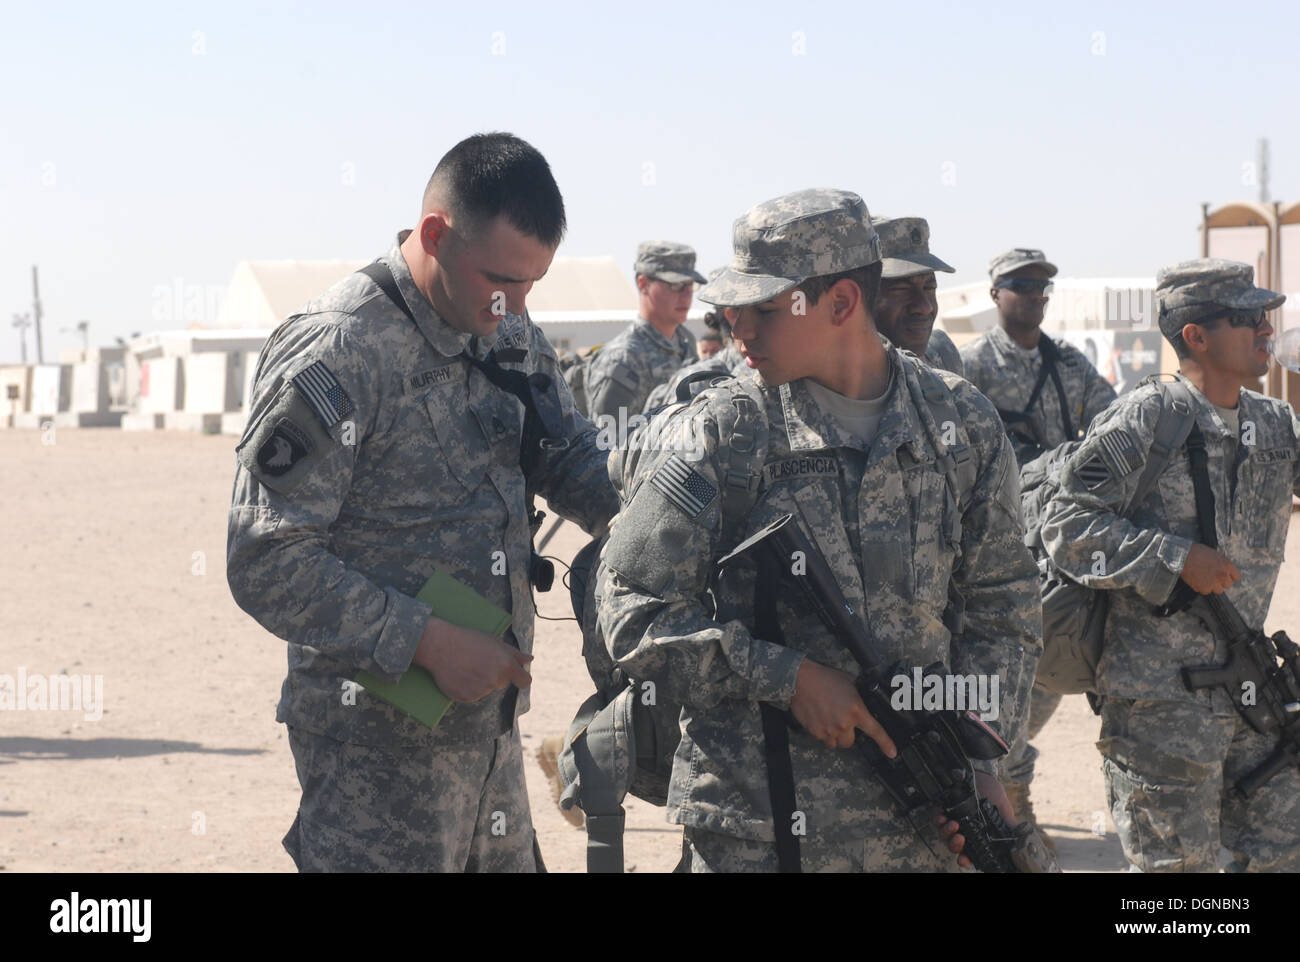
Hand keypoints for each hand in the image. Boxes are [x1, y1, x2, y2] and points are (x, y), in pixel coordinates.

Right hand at [411, 616, 532, 702]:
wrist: (441, 646)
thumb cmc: (469, 640)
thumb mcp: (494, 642)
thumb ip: (514, 654)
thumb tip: (530, 659)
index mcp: (506, 665)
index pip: (524, 681)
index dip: (521, 678)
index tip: (518, 678)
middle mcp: (495, 680)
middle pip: (503, 683)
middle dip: (495, 675)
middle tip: (479, 662)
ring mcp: (481, 690)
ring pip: (487, 689)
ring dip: (480, 682)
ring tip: (467, 667)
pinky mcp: (467, 697)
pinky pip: (473, 695)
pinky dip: (468, 688)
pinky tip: (460, 675)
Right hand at [789, 659, 896, 757]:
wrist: (801, 680)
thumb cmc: (824, 678)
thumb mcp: (850, 683)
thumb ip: (859, 696)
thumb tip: (867, 701)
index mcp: (856, 710)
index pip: (875, 730)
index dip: (885, 743)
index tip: (892, 753)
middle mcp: (844, 724)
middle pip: (850, 742)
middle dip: (847, 734)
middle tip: (840, 721)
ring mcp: (829, 730)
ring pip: (836, 743)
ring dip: (834, 736)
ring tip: (828, 719)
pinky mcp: (815, 732)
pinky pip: (822, 739)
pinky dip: (822, 733)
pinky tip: (818, 718)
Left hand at [934, 772, 1014, 869]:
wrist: (980, 770)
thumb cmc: (991, 790)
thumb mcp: (1002, 807)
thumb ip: (1008, 823)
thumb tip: (1019, 838)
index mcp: (978, 832)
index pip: (970, 851)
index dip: (966, 858)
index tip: (964, 859)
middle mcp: (963, 828)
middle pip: (953, 845)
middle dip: (955, 845)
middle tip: (960, 838)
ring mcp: (952, 818)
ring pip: (943, 833)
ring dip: (946, 832)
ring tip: (953, 824)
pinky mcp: (943, 807)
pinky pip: (936, 817)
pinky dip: (937, 818)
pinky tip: (942, 815)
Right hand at [1179, 543, 1240, 594]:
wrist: (1183, 556)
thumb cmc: (1197, 552)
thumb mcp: (1215, 554)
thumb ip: (1222, 564)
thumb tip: (1223, 570)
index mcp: (1228, 565)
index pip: (1236, 577)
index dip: (1229, 576)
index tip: (1225, 576)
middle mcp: (1223, 575)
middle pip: (1228, 585)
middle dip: (1221, 582)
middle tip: (1212, 577)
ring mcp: (1214, 583)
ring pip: (1218, 590)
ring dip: (1212, 586)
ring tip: (1203, 578)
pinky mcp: (1204, 588)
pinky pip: (1205, 591)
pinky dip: (1201, 587)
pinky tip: (1196, 580)